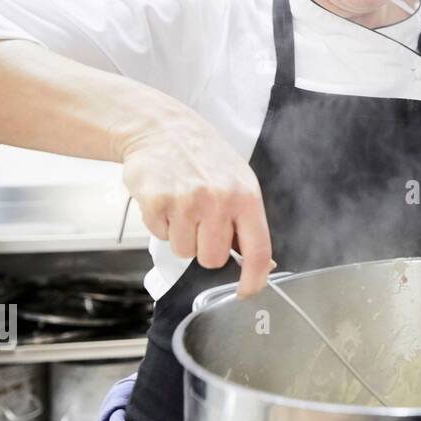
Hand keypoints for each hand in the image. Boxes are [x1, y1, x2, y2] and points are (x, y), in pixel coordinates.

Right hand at [119, 111, 273, 297]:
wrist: (163, 129)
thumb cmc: (204, 158)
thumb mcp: (239, 182)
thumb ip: (248, 223)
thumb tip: (263, 264)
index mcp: (246, 197)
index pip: (257, 250)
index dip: (254, 279)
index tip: (247, 292)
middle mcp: (219, 200)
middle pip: (213, 259)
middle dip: (205, 247)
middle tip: (201, 221)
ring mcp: (187, 201)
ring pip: (184, 251)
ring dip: (181, 234)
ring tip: (182, 205)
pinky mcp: (157, 202)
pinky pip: (159, 235)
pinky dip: (161, 223)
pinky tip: (166, 199)